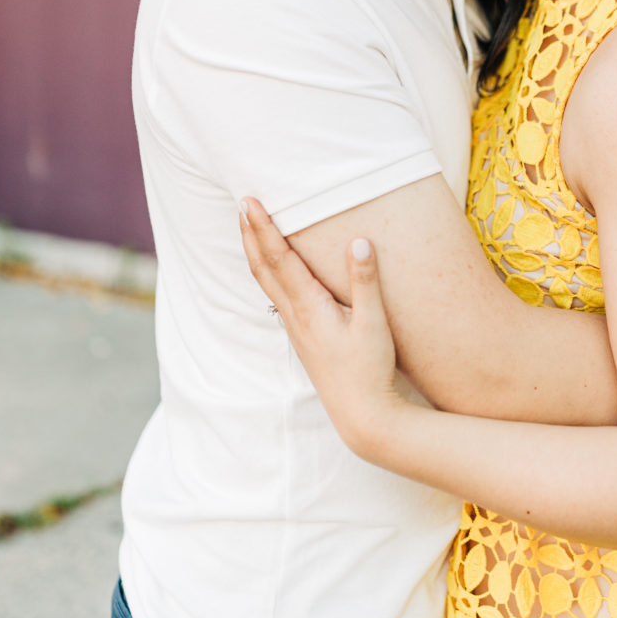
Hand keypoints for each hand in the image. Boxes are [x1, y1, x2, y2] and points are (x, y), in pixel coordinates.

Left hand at [239, 198, 402, 453]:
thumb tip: (359, 242)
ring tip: (250, 229)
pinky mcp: (303, 337)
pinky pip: (277, 295)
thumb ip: (366, 281)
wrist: (362, 415)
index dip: (264, 227)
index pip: (280, 258)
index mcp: (310, 307)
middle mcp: (296, 316)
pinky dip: (268, 272)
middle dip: (251, 234)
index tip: (250, 202)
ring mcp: (296, 328)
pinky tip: (274, 270)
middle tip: (242, 204)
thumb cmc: (370, 370)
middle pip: (264, 267)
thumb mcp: (374, 323)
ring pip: (267, 282)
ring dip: (256, 252)